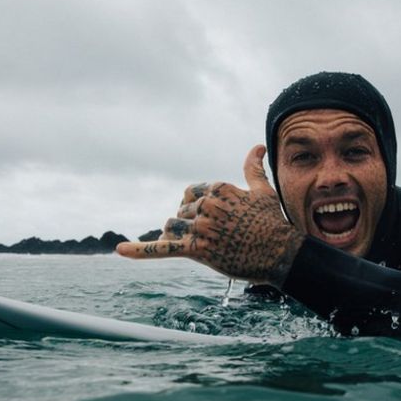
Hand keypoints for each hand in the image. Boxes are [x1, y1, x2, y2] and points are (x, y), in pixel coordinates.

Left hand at [116, 145, 303, 285]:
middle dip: (192, 222)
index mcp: (218, 189)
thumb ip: (253, 168)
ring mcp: (201, 228)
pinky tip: (119, 251)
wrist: (280, 254)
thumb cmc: (273, 223)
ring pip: (171, 227)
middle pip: (181, 211)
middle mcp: (207, 206)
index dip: (198, 206)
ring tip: (199, 243)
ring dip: (179, 234)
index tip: (216, 217)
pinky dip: (139, 250)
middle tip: (216, 235)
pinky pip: (162, 249)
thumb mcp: (263, 191)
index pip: (191, 193)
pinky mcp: (197, 250)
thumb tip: (257, 146)